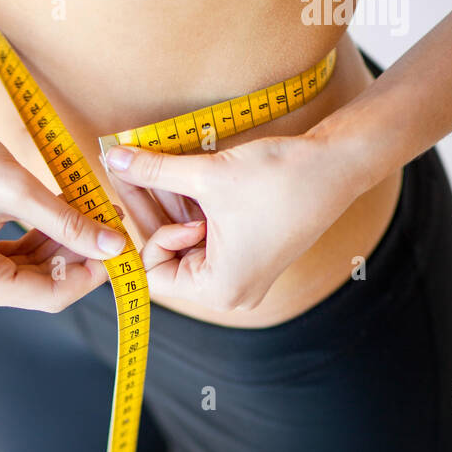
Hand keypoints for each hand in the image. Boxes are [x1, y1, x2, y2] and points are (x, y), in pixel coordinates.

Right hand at [0, 108, 125, 311]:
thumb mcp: (19, 190)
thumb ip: (68, 223)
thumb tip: (112, 246)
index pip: (46, 295)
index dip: (89, 275)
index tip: (119, 253)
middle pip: (36, 287)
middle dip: (75, 257)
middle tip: (110, 229)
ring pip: (24, 274)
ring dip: (57, 248)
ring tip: (90, 216)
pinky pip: (7, 263)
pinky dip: (34, 243)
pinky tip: (60, 218)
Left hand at [103, 127, 357, 311]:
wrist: (338, 164)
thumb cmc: (279, 178)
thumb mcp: (207, 175)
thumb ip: (155, 171)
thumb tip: (112, 159)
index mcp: (219, 290)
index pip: (155, 275)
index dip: (146, 232)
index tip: (146, 188)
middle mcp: (229, 292)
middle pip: (169, 258)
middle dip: (152, 211)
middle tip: (129, 167)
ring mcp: (240, 274)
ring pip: (186, 243)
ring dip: (170, 203)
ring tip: (151, 161)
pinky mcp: (248, 253)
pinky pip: (207, 235)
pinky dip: (193, 205)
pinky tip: (180, 171)